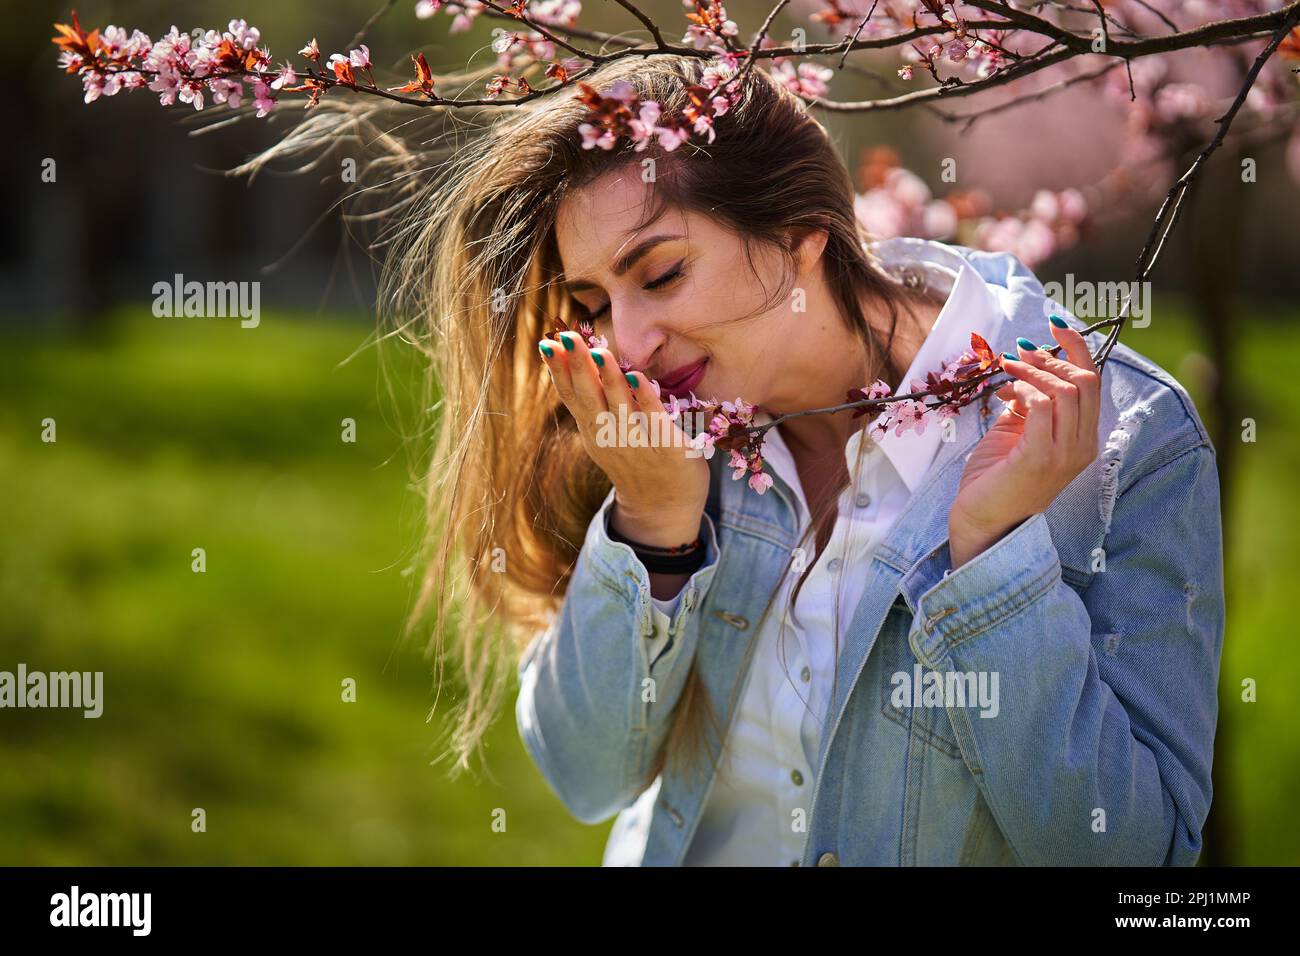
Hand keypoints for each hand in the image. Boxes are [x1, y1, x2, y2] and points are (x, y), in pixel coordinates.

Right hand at [538, 330, 709, 548]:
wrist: (662, 507)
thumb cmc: (634, 458)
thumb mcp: (603, 431)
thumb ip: (593, 399)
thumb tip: (577, 357)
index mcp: (592, 429)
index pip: (570, 395)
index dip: (558, 370)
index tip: (546, 343)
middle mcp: (609, 436)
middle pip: (590, 398)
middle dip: (578, 367)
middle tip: (566, 338)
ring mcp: (638, 445)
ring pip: (619, 407)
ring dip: (609, 379)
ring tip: (600, 351)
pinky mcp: (668, 450)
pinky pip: (655, 421)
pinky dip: (645, 398)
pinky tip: (637, 376)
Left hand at [948, 318, 1100, 568]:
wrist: (982, 522)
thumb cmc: (997, 479)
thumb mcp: (1018, 433)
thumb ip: (1029, 405)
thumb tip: (1025, 372)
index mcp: (1083, 439)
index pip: (1094, 382)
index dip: (1078, 348)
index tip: (1056, 325)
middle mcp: (1082, 447)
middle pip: (1085, 382)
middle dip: (1051, 358)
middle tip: (1019, 352)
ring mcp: (1064, 454)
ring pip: (1066, 391)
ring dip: (1033, 371)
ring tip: (1007, 368)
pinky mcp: (1039, 458)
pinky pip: (1043, 408)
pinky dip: (1025, 391)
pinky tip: (1007, 393)